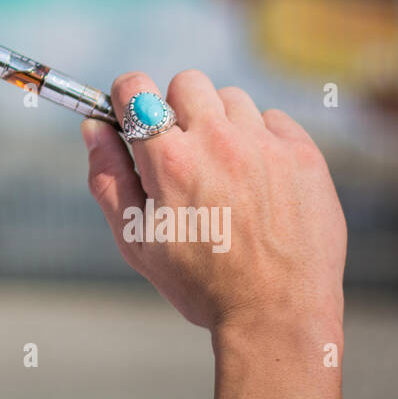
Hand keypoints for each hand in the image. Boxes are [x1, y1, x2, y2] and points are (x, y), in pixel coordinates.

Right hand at [82, 69, 346, 398]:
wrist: (279, 316)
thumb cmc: (201, 284)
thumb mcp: (136, 241)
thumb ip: (108, 178)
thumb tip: (93, 128)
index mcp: (169, 162)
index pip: (135, 88)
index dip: (128, 97)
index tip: (133, 114)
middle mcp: (217, 142)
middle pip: (186, 83)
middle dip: (177, 109)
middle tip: (184, 150)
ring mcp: (265, 145)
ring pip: (232, 99)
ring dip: (222, 124)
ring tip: (226, 171)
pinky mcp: (303, 154)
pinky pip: (273, 120)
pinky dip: (262, 140)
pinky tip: (260, 180)